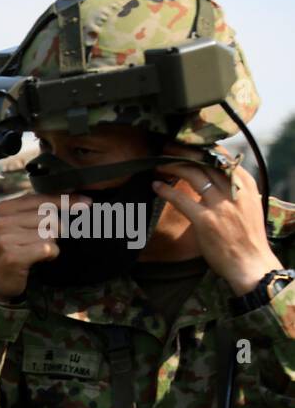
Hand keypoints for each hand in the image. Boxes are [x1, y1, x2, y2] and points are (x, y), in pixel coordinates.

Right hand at [0, 192, 87, 302]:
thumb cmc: (9, 248)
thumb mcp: (15, 224)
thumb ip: (36, 210)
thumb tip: (76, 199)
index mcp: (4, 208)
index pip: (42, 199)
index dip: (67, 200)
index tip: (87, 202)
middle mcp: (2, 221)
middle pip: (49, 217)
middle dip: (55, 231)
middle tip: (42, 242)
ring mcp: (5, 239)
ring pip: (50, 234)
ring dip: (51, 245)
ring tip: (37, 252)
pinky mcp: (12, 256)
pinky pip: (47, 249)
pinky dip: (50, 255)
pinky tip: (40, 259)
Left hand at [154, 146, 281, 295]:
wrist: (251, 264)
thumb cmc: (247, 239)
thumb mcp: (248, 207)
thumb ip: (235, 192)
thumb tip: (218, 180)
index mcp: (246, 186)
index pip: (224, 158)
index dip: (204, 148)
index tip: (188, 143)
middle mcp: (234, 191)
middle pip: (205, 162)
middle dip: (184, 151)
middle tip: (167, 147)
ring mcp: (220, 205)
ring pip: (193, 175)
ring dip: (172, 166)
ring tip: (158, 163)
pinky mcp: (206, 221)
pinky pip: (182, 199)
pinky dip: (166, 190)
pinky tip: (155, 185)